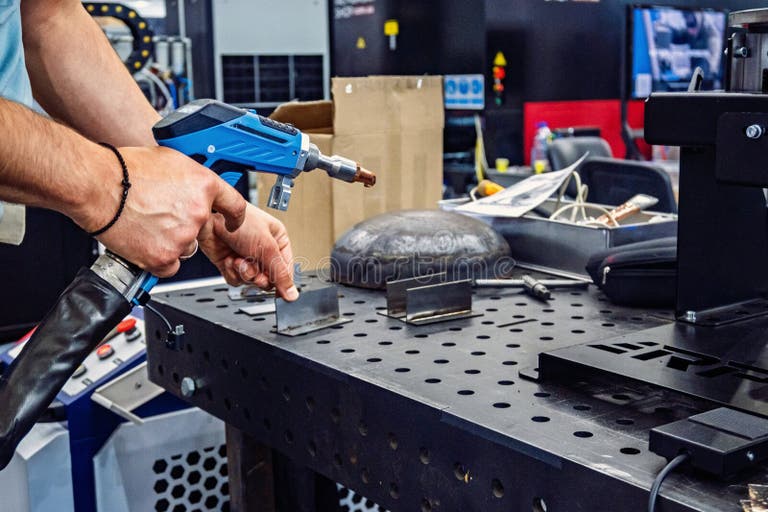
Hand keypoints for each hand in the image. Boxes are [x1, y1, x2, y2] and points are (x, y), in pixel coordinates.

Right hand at [75, 146, 245, 276]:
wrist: (97, 185)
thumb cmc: (125, 169)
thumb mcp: (169, 159)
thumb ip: (191, 177)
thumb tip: (197, 185)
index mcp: (204, 185)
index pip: (234, 205)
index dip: (233, 216)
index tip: (231, 222)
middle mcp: (198, 212)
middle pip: (203, 229)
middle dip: (186, 225)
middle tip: (161, 215)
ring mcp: (183, 236)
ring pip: (187, 247)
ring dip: (172, 241)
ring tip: (147, 225)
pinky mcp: (164, 256)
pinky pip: (169, 265)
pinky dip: (158, 259)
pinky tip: (144, 242)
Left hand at [198, 203, 297, 300]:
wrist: (209, 220)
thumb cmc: (239, 222)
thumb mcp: (267, 248)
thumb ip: (280, 273)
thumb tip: (292, 293)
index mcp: (277, 240)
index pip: (286, 268)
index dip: (282, 281)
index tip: (281, 293)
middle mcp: (263, 249)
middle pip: (268, 278)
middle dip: (260, 277)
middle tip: (257, 275)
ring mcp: (246, 257)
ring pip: (251, 280)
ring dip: (244, 273)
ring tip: (240, 260)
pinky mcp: (230, 263)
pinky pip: (236, 280)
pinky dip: (232, 273)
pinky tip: (230, 260)